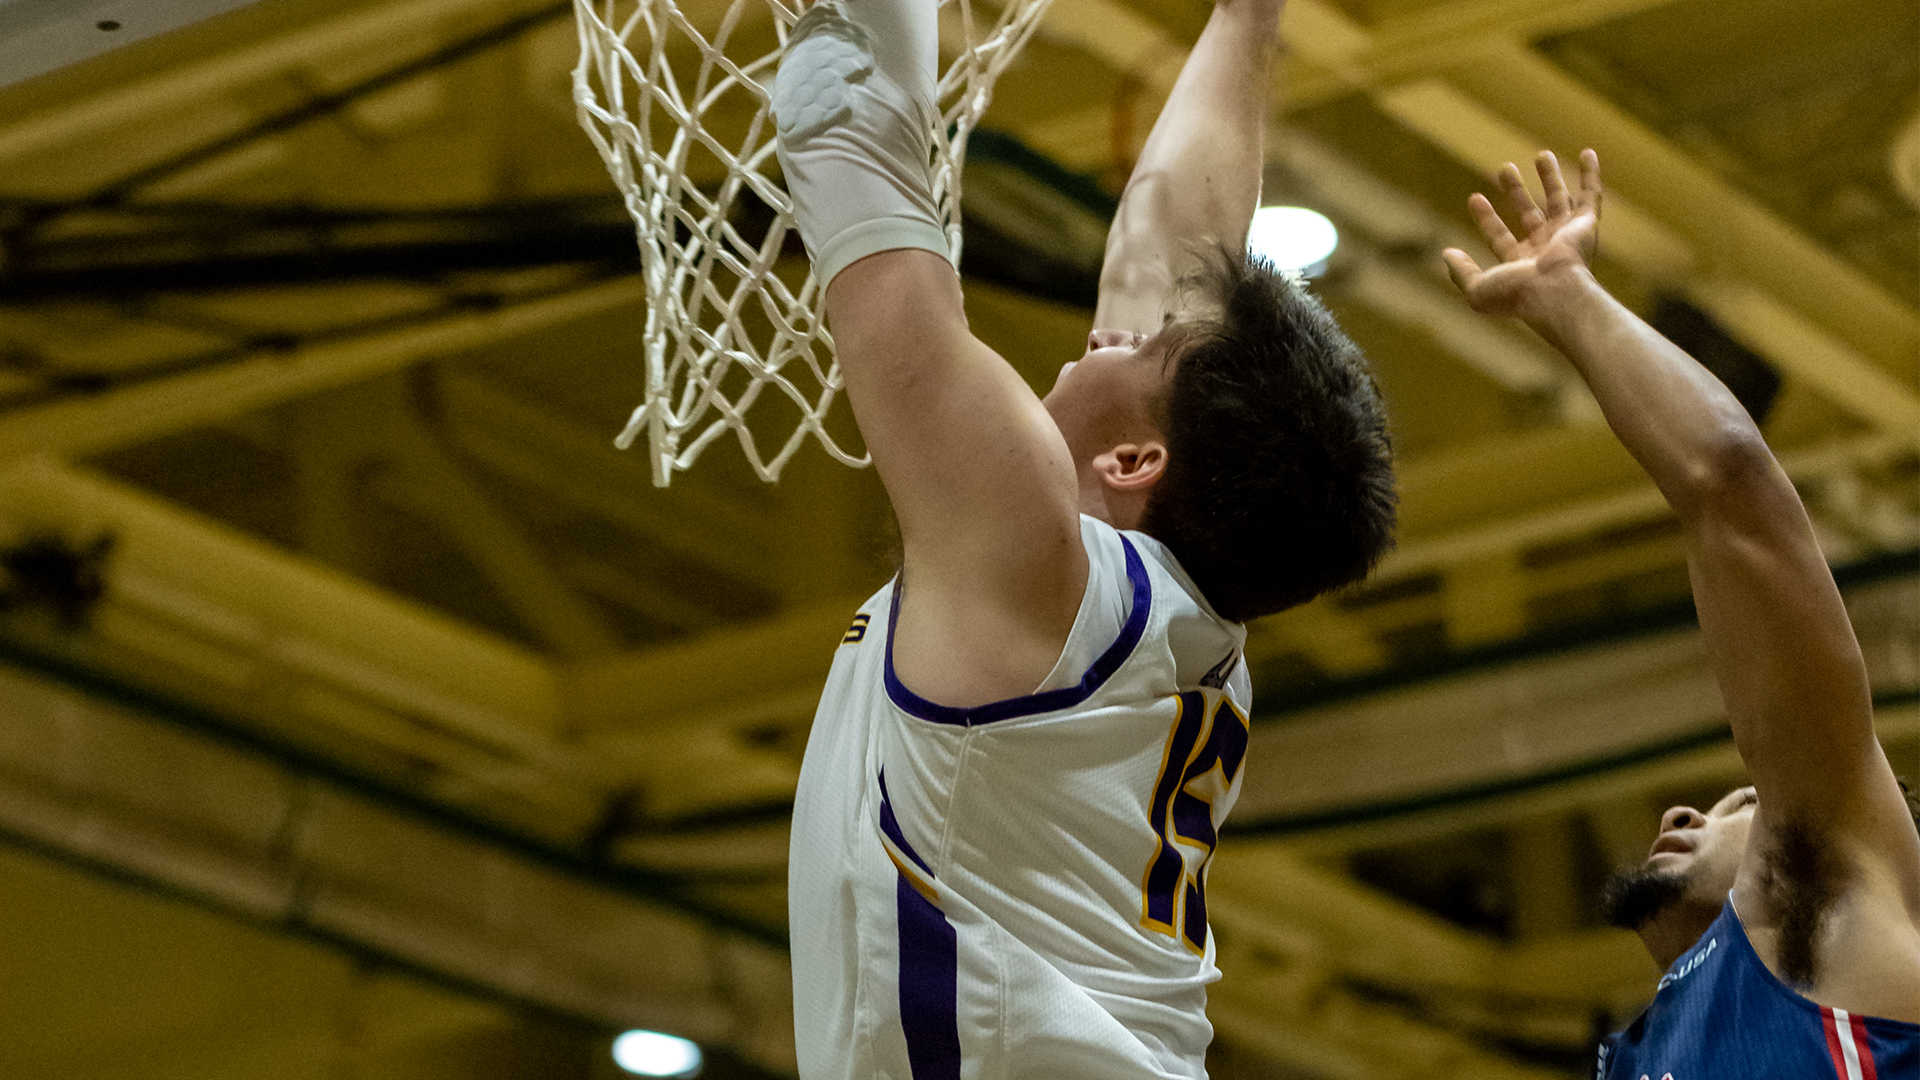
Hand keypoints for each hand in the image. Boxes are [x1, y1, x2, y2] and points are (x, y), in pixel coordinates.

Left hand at [1442, 149, 1600, 321]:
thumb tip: (1446, 253)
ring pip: (1559, 200)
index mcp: (1521, 266)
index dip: (1486, 218)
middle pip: (1530, 214)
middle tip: (1505, 169)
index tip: (1474, 197)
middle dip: (1516, 192)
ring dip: (1550, 178)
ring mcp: (1567, 237)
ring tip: (1541, 155)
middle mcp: (1546, 250)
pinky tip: (1588, 154)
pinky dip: (1591, 174)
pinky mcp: (1586, 225)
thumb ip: (1461, 271)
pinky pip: (1591, 195)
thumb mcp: (1477, 289)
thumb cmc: (1517, 295)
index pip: (1500, 237)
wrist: (1554, 294)